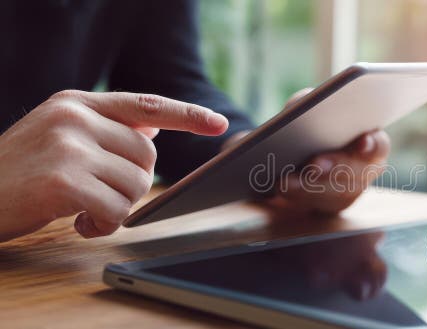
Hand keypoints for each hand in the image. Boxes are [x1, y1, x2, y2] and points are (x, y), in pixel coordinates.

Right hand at [0, 90, 227, 240]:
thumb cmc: (19, 172)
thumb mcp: (58, 136)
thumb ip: (104, 128)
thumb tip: (153, 126)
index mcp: (76, 103)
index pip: (146, 105)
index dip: (187, 115)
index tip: (218, 124)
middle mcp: (75, 117)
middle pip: (148, 155)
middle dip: (131, 183)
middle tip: (97, 193)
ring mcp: (69, 146)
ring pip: (136, 184)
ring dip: (117, 206)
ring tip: (83, 207)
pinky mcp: (65, 180)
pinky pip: (116, 208)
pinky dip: (104, 223)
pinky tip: (79, 222)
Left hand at [224, 88, 390, 216]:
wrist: (292, 151)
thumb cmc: (308, 123)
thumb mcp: (306, 108)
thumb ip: (308, 103)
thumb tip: (301, 105)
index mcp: (369, 140)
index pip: (378, 144)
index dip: (372, 144)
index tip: (362, 142)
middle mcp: (365, 169)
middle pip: (355, 174)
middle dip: (334, 168)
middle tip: (313, 165)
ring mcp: (349, 192)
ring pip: (335, 195)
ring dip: (309, 188)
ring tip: (285, 181)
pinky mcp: (329, 207)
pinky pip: (317, 207)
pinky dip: (297, 197)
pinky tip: (279, 189)